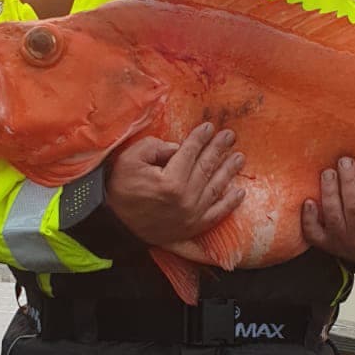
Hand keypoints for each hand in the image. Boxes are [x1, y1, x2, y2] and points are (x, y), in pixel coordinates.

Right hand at [106, 123, 244, 245]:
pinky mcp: (193, 227)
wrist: (115, 223)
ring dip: (229, 171)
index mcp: (171, 181)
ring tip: (239, 157)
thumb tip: (178, 147)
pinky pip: (217, 214)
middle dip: (219, 149)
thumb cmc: (120, 188)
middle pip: (207, 167)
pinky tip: (239, 192)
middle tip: (230, 136)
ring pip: (216, 188)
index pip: (191, 152)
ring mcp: (192, 215)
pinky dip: (230, 203)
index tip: (209, 127)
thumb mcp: (130, 159)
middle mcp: (186, 198)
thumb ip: (156, 147)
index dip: (201, 137)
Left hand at [302, 157, 354, 265]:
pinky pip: (313, 233)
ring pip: (334, 216)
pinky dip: (309, 218)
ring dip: (330, 192)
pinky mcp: (325, 244)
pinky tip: (308, 201)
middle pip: (354, 209)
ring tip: (328, 173)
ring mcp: (342, 242)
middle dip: (349, 183)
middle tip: (345, 162)